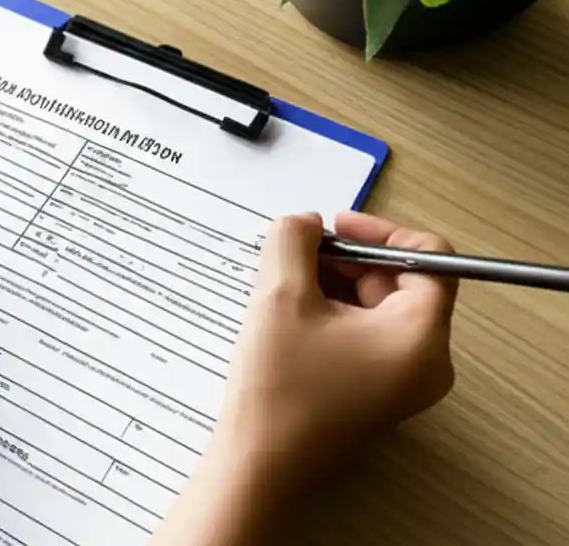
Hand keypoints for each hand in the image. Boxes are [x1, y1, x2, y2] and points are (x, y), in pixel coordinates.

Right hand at [217, 212, 456, 482]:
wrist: (259, 464)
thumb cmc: (278, 390)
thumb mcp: (280, 295)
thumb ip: (293, 241)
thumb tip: (303, 223)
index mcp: (420, 336)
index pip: (428, 257)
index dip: (380, 231)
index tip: (334, 226)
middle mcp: (426, 361)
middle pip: (402, 282)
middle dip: (349, 259)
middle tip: (298, 254)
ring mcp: (404, 382)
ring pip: (380, 308)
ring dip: (336, 285)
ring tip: (286, 286)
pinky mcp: (377, 392)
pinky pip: (367, 336)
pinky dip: (334, 315)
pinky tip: (291, 317)